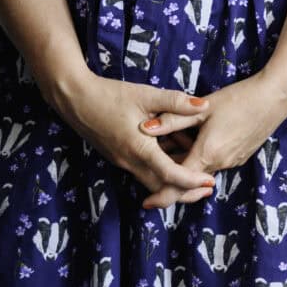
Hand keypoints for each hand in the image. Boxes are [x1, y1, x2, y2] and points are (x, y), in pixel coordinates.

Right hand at [48, 71, 213, 202]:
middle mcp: (129, 161)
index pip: (169, 175)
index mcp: (139, 148)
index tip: (210, 184)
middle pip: (161, 188)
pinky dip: (160, 170)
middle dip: (186, 191)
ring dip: (172, 181)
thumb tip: (204, 106)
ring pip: (151, 181)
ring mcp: (122, 162)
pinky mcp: (118, 157)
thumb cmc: (110, 95)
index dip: (192, 182)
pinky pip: (142, 171)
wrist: (75, 99)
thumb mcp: (146, 95)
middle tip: (209, 186)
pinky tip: (174, 153)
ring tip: (197, 171)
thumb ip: (176, 102)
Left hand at [158, 72, 286, 197]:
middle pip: (189, 179)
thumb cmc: (238, 99)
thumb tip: (143, 128)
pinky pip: (213, 163)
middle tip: (152, 161)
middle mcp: (220, 164)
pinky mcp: (239, 157)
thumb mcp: (202, 108)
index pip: (179, 185)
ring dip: (186, 163)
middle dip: (170, 174)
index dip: (162, 197)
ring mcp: (232, 162)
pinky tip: (195, 137)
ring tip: (171, 142)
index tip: (146, 204)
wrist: (274, 98)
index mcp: (208, 154)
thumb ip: (172, 120)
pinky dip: (200, 157)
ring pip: (201, 171)